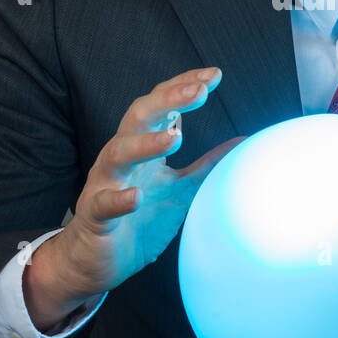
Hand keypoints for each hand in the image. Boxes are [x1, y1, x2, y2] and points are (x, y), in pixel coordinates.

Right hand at [24, 67, 243, 330]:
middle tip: (199, 91)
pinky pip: (102, 204)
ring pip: (117, 154)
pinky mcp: (94, 217)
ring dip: (145, 144)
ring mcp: (104, 185)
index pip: (161, 106)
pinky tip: (135, 197)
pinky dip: (117, 199)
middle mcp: (120, 158)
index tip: (214, 75)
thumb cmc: (138, 220)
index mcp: (140, 148)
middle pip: (138, 117)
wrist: (95, 262)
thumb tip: (242, 140)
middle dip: (168, 100)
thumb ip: (206, 164)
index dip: (183, 86)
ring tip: (174, 138)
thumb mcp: (180, 189)